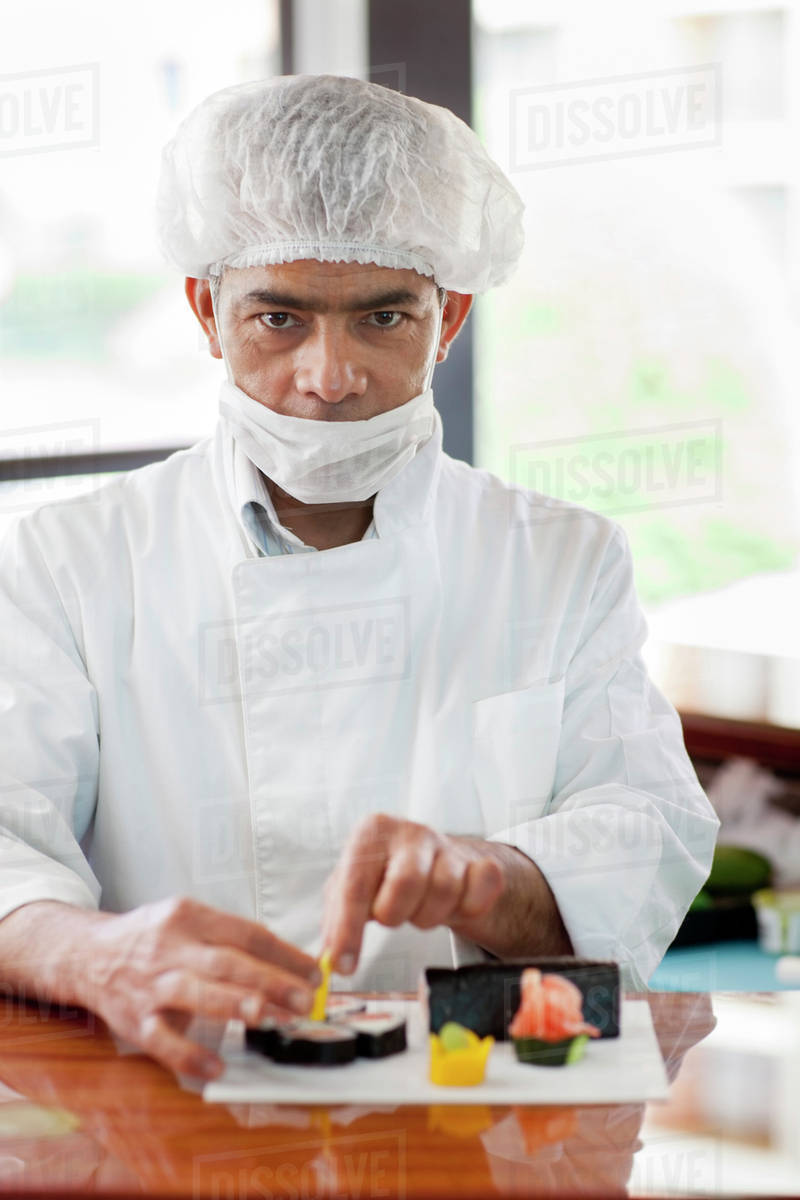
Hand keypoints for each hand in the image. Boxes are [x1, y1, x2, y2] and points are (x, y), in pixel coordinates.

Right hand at [0, 897, 320, 1079]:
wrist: (89, 954)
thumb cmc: (152, 939)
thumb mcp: (188, 920)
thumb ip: (230, 939)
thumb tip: (288, 964)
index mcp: (189, 916)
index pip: (246, 933)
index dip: (284, 954)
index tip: (314, 973)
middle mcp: (170, 948)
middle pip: (226, 962)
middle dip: (270, 981)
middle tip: (305, 1000)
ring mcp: (151, 985)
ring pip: (196, 993)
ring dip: (234, 1005)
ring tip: (269, 1016)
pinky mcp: (135, 1020)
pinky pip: (163, 1040)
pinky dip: (188, 1055)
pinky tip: (215, 1066)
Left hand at [322, 815, 504, 973]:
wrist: (431, 862)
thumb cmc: (382, 877)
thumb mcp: (349, 890)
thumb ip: (335, 924)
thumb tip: (326, 961)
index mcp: (372, 832)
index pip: (356, 886)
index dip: (348, 931)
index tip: (343, 966)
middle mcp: (411, 831)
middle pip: (406, 884)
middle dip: (395, 914)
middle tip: (391, 915)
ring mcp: (449, 845)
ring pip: (444, 892)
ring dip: (427, 917)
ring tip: (418, 909)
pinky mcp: (481, 863)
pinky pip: (483, 890)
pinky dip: (469, 908)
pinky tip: (455, 905)